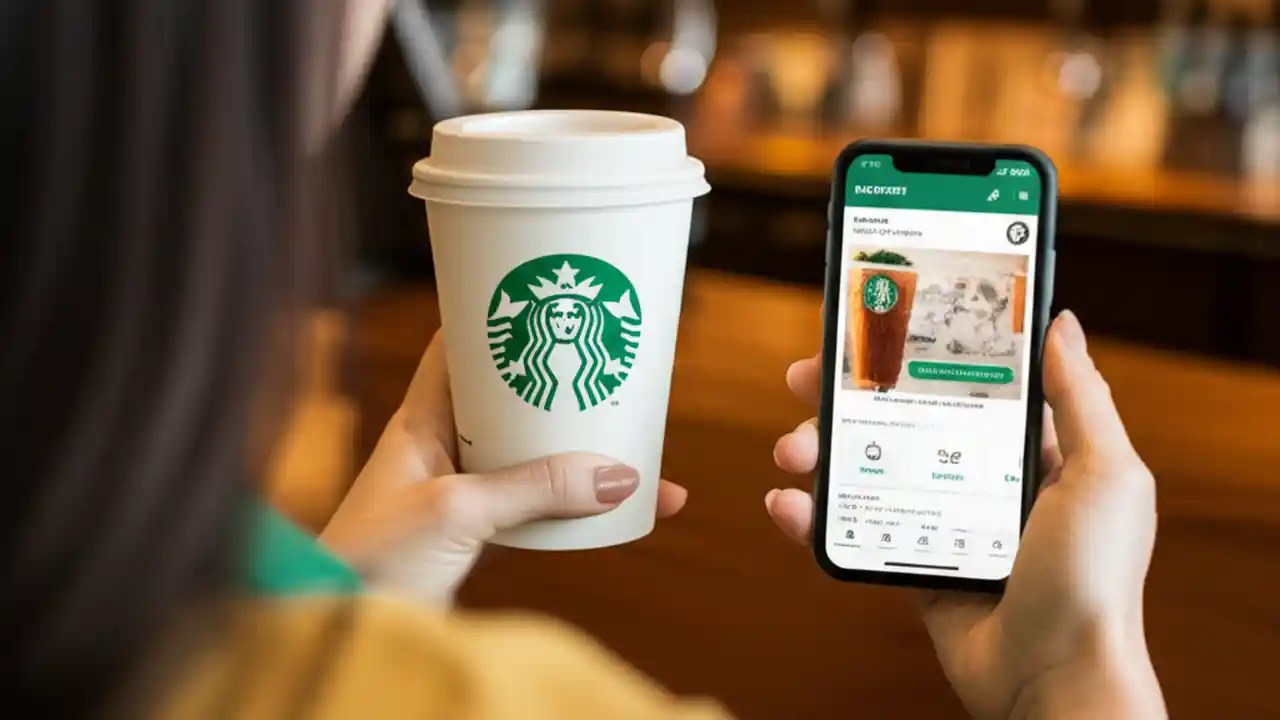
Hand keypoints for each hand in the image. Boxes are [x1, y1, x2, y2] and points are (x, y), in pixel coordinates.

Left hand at [320, 331, 687, 603]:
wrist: (337, 627)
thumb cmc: (372, 559)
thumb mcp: (459, 512)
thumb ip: (535, 490)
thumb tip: (620, 476)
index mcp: (422, 421)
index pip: (460, 349)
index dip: (500, 322)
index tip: (549, 304)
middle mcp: (442, 450)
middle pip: (513, 406)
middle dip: (565, 396)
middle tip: (618, 379)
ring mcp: (460, 494)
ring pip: (532, 462)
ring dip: (580, 459)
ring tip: (639, 453)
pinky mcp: (475, 539)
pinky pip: (535, 513)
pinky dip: (573, 512)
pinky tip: (615, 515)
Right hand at [768, 311, 1165, 719]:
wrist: (1055, 679)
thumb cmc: (1093, 582)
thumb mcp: (1106, 477)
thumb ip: (1081, 399)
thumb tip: (1059, 324)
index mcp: (1031, 452)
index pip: (965, 384)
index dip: (917, 354)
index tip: (874, 331)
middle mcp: (982, 481)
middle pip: (902, 420)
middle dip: (848, 398)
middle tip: (806, 382)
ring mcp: (943, 524)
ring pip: (868, 471)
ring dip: (820, 452)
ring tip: (792, 451)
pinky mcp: (912, 566)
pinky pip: (856, 531)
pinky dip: (814, 518)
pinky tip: (788, 506)